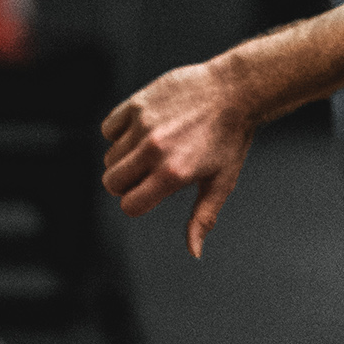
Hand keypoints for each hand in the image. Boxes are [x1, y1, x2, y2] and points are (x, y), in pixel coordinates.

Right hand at [100, 59, 254, 257]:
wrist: (235, 90)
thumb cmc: (230, 139)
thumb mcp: (221, 182)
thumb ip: (202, 218)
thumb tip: (194, 253)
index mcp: (174, 174)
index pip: (130, 205)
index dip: (137, 203)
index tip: (151, 193)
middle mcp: (154, 150)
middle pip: (112, 183)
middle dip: (126, 184)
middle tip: (150, 172)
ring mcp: (143, 125)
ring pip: (109, 157)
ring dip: (124, 158)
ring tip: (153, 148)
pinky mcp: (137, 103)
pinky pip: (109, 129)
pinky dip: (119, 132)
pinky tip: (144, 129)